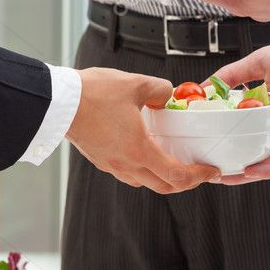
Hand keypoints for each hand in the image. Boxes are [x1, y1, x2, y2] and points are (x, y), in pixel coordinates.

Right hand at [68, 68, 219, 192]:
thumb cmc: (92, 95)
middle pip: (162, 186)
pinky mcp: (99, 159)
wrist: (58, 102)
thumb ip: (160, 89)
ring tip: (172, 160)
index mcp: (139, 151)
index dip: (198, 177)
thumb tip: (168, 94)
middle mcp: (125, 164)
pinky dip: (142, 168)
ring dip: (162, 177)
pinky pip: (127, 172)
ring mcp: (110, 164)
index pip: (176, 176)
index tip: (210, 171)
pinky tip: (144, 150)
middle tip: (197, 172)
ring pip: (143, 181)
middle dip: (184, 182)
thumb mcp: (136, 83)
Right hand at [211, 36, 269, 183]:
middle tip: (206, 167)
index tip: (201, 141)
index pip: (242, 130)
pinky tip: (251, 171)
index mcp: (268, 109)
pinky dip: (269, 169)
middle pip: (251, 152)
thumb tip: (205, 86)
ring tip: (224, 176)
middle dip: (230, 164)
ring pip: (268, 164)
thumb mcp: (259, 62)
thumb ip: (231, 75)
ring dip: (246, 174)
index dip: (222, 138)